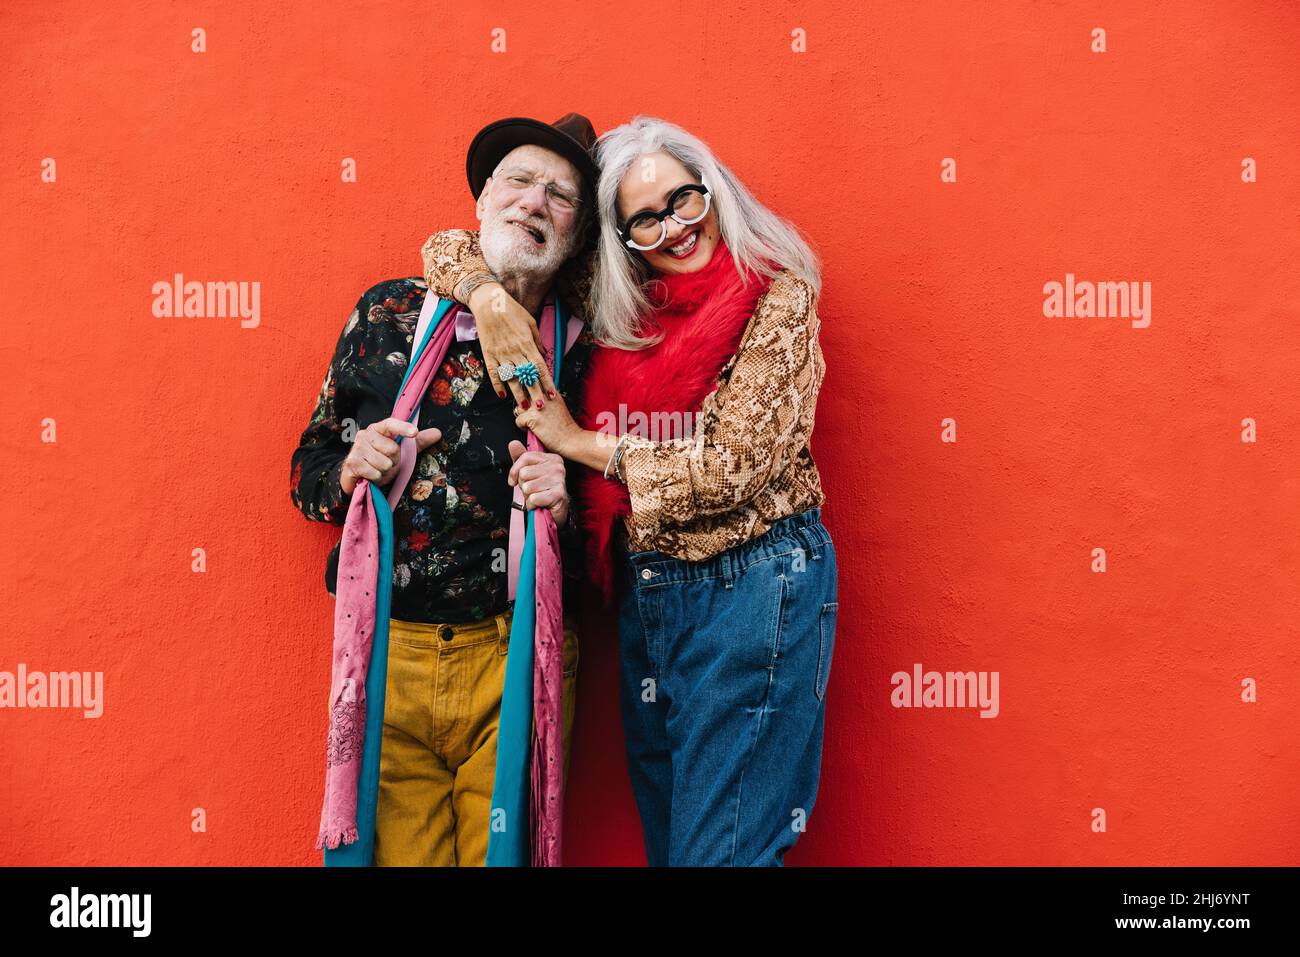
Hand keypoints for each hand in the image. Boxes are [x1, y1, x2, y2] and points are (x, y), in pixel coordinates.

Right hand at [339, 417, 441, 495]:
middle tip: (387, 463)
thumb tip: (438, 433)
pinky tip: (370, 475)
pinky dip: (376, 477)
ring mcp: (357, 448)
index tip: (414, 432)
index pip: (391, 424)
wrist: (357, 477)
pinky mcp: (352, 462)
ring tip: (378, 469)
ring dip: (384, 471)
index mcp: (378, 429)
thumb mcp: (401, 452)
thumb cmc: (380, 461)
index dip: (403, 427)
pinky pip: (374, 473)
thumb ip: (418, 442)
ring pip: (384, 463)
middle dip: (394, 461)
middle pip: (392, 449)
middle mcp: (365, 434)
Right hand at [469, 282, 558, 408]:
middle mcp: (515, 351)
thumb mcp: (530, 322)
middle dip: (534, 393)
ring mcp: (501, 354)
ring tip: (523, 406)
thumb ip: (537, 341)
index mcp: (527, 344)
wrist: (490, 303)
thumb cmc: (512, 310)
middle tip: (540, 407)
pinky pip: (494, 373)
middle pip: (527, 376)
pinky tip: (502, 395)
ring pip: (511, 378)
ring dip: (517, 393)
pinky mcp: (489, 354)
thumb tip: (544, 354)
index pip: (540, 367)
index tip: (552, 395)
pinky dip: (498, 385)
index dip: (546, 382)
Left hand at [506, 440, 569, 526]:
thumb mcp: (529, 472)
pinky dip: (533, 505)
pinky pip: (533, 498)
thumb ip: (521, 457)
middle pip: (524, 473)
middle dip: (523, 485)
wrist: (555, 512)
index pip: (525, 457)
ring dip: (528, 496)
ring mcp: (560, 480)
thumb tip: (513, 444)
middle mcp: (558, 467)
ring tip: (537, 496)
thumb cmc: (542, 491)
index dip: (514, 471)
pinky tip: (540, 504)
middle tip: (533, 490)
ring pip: (528, 487)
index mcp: (552, 458)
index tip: (513, 480)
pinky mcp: (559, 495)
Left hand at [513, 391, 583, 457]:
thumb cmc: (565, 426)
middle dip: (523, 401)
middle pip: (523, 392)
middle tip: (529, 410)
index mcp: (551, 391)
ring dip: (523, 415)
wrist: (571, 439)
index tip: (529, 390)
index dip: (529, 384)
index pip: (535, 378)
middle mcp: (544, 396)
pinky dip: (522, 427)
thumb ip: (547, 398)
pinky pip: (518, 420)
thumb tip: (534, 397)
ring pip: (519, 406)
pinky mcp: (532, 417)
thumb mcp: (558, 406)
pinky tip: (533, 430)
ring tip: (532, 422)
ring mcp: (537, 406)